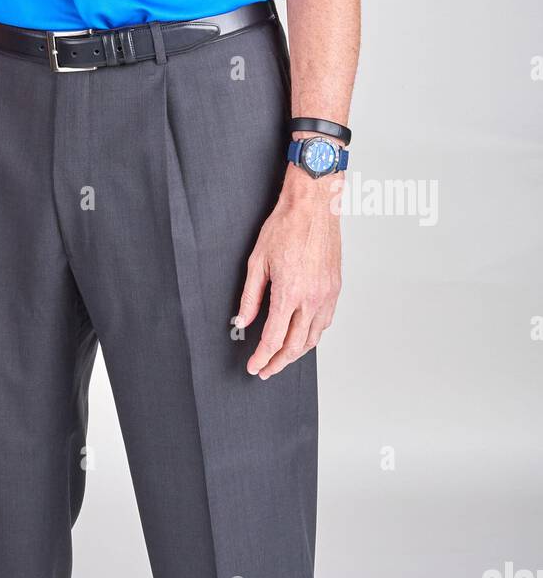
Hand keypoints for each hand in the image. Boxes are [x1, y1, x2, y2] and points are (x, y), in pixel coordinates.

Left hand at [233, 165, 342, 378]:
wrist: (313, 207)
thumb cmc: (286, 227)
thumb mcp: (257, 261)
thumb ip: (250, 296)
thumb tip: (242, 320)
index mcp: (289, 293)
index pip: (274, 339)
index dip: (262, 357)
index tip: (254, 366)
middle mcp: (311, 298)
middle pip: (296, 346)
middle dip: (279, 363)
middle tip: (266, 370)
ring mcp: (327, 295)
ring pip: (314, 337)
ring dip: (297, 353)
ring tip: (282, 358)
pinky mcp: (335, 288)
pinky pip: (325, 322)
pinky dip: (313, 335)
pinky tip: (303, 335)